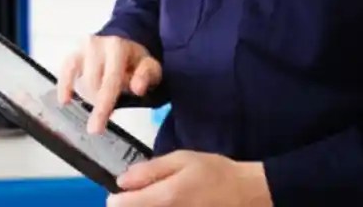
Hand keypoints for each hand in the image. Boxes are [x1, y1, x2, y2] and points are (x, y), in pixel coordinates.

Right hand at [56, 35, 161, 132]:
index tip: (95, 129)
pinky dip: (64, 86)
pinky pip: (65, 71)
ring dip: (88, 97)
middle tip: (109, 107)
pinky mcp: (73, 53)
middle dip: (100, 102)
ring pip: (80, 82)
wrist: (124, 46)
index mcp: (118, 47)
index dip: (102, 107)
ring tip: (99, 99)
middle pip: (92, 84)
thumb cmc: (136, 62)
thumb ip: (146, 76)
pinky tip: (65, 101)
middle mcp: (97, 44)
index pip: (109, 81)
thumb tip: (138, 88)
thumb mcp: (150, 67)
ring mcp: (82, 48)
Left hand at [108, 151, 272, 206]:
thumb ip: (150, 170)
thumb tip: (121, 181)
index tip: (121, 193)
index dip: (116, 199)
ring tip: (156, 200)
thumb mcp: (182, 159)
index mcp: (165, 197)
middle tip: (140, 197)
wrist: (246, 195)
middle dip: (130, 206)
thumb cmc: (214, 173)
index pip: (120, 205)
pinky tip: (168, 205)